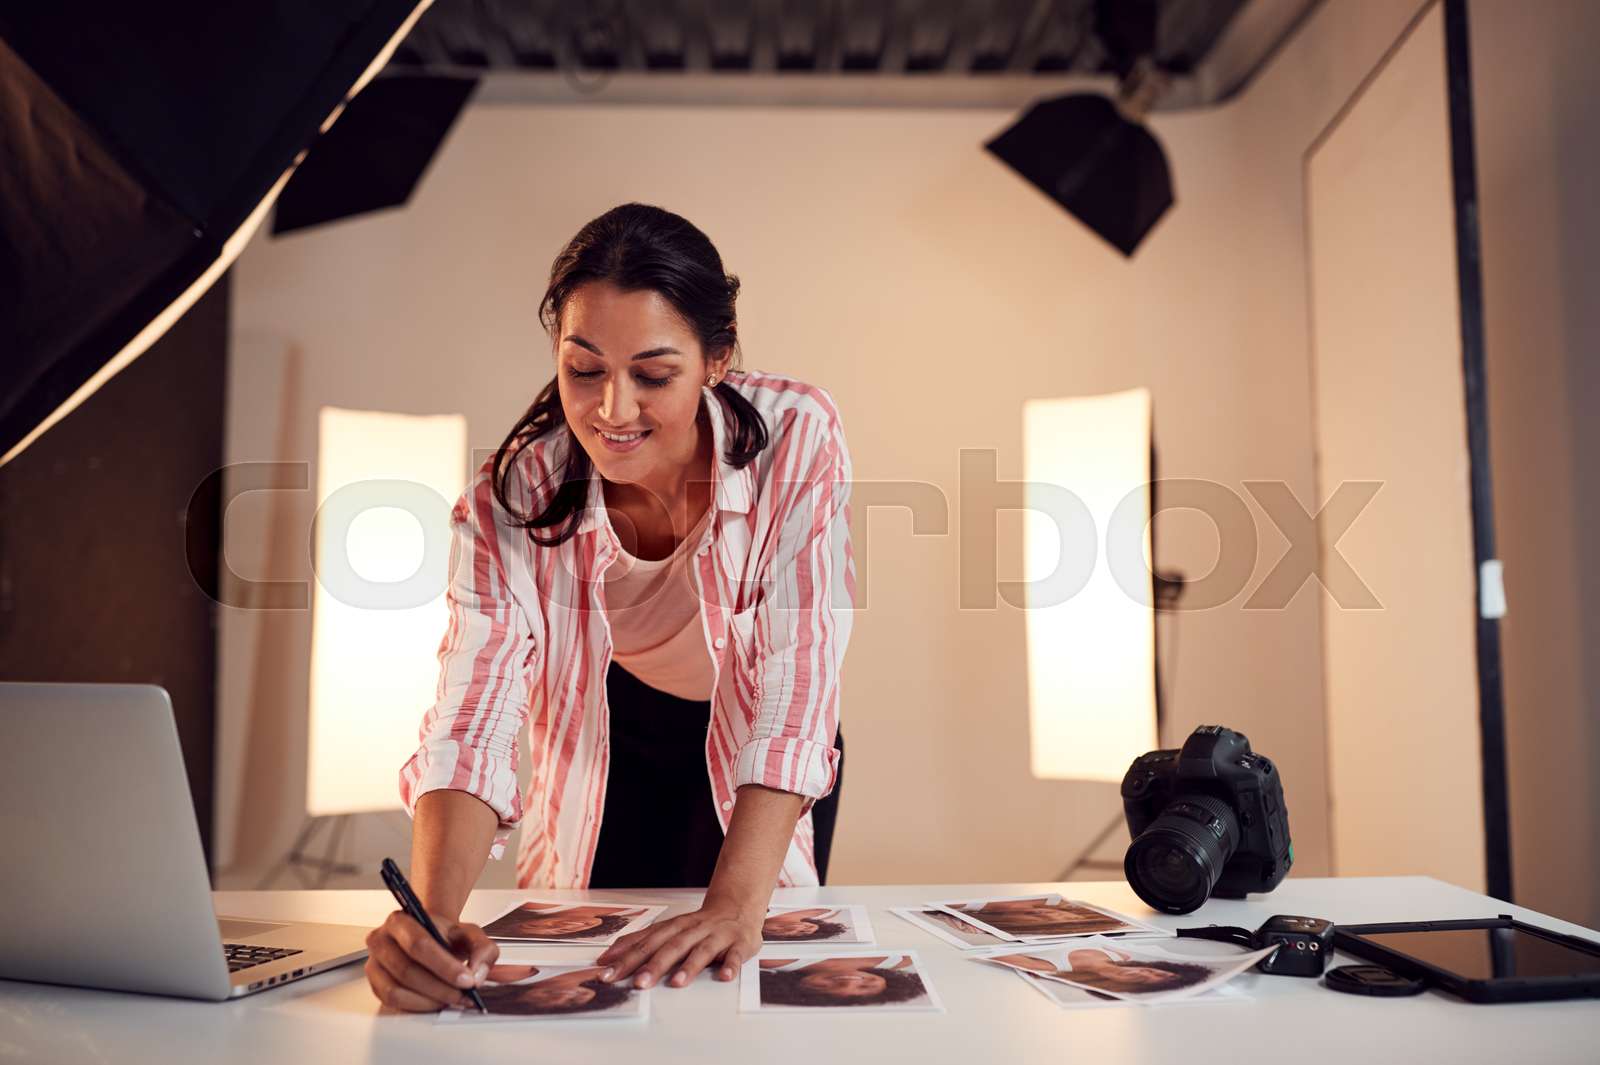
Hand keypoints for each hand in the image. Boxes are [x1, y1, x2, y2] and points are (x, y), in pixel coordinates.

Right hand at [364, 909, 499, 1011]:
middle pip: (407, 970)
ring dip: (428, 1000)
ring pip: (397, 990)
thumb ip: (482, 949)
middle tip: (462, 994)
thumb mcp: (469, 934)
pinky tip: (435, 1002)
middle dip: (439, 987)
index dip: (444, 966)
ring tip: (451, 999)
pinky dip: (417, 1006)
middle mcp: (381, 940)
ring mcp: (374, 964)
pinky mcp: (375, 984)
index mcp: (401, 920)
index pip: (419, 944)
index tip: (467, 980)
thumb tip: (478, 973)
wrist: (429, 936)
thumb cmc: (444, 936)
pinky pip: (392, 1002)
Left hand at [593, 898, 761, 988]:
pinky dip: (730, 965)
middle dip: (654, 965)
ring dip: (689, 967)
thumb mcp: (670, 928)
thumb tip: (609, 957)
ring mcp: (717, 936)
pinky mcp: (739, 944)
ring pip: (701, 951)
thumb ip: (644, 941)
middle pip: (671, 946)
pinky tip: (724, 977)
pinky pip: (735, 956)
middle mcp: (693, 930)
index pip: (647, 941)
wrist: (737, 906)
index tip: (607, 971)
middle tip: (638, 983)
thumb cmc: (699, 924)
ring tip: (676, 983)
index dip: (626, 956)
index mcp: (675, 927)